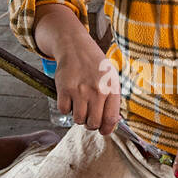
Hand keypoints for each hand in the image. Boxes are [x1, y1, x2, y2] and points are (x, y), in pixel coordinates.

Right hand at [35, 4, 120, 134]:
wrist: (75, 47)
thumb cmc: (95, 64)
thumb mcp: (111, 78)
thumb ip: (113, 99)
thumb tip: (113, 122)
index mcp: (111, 89)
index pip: (111, 119)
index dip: (106, 129)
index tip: (103, 130)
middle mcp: (97, 91)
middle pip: (93, 123)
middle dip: (90, 124)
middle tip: (88, 118)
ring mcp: (80, 90)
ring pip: (78, 119)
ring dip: (78, 117)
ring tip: (79, 106)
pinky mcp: (64, 88)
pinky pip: (64, 110)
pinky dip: (65, 108)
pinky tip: (69, 98)